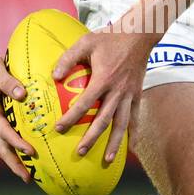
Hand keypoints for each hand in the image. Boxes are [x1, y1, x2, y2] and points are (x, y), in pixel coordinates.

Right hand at [0, 47, 36, 182]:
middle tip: (28, 178)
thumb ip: (8, 82)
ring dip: (15, 160)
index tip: (30, 151)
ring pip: (3, 146)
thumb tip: (23, 94)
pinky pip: (6, 138)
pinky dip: (16, 148)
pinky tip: (29, 155)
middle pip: (1, 147)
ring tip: (30, 175)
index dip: (16, 142)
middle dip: (14, 164)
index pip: (3, 130)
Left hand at [51, 26, 149, 162]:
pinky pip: (135, 117)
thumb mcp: (85, 42)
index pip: (84, 104)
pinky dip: (134, 132)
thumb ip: (68, 59)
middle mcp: (117, 91)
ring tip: (108, 160)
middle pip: (104, 120)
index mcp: (103, 79)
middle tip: (80, 152)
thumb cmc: (110, 37)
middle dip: (91, 138)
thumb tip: (54, 76)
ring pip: (122, 124)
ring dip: (115, 143)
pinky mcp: (138, 95)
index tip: (58, 129)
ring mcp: (129, 94)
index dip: (71, 118)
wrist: (139, 34)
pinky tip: (131, 147)